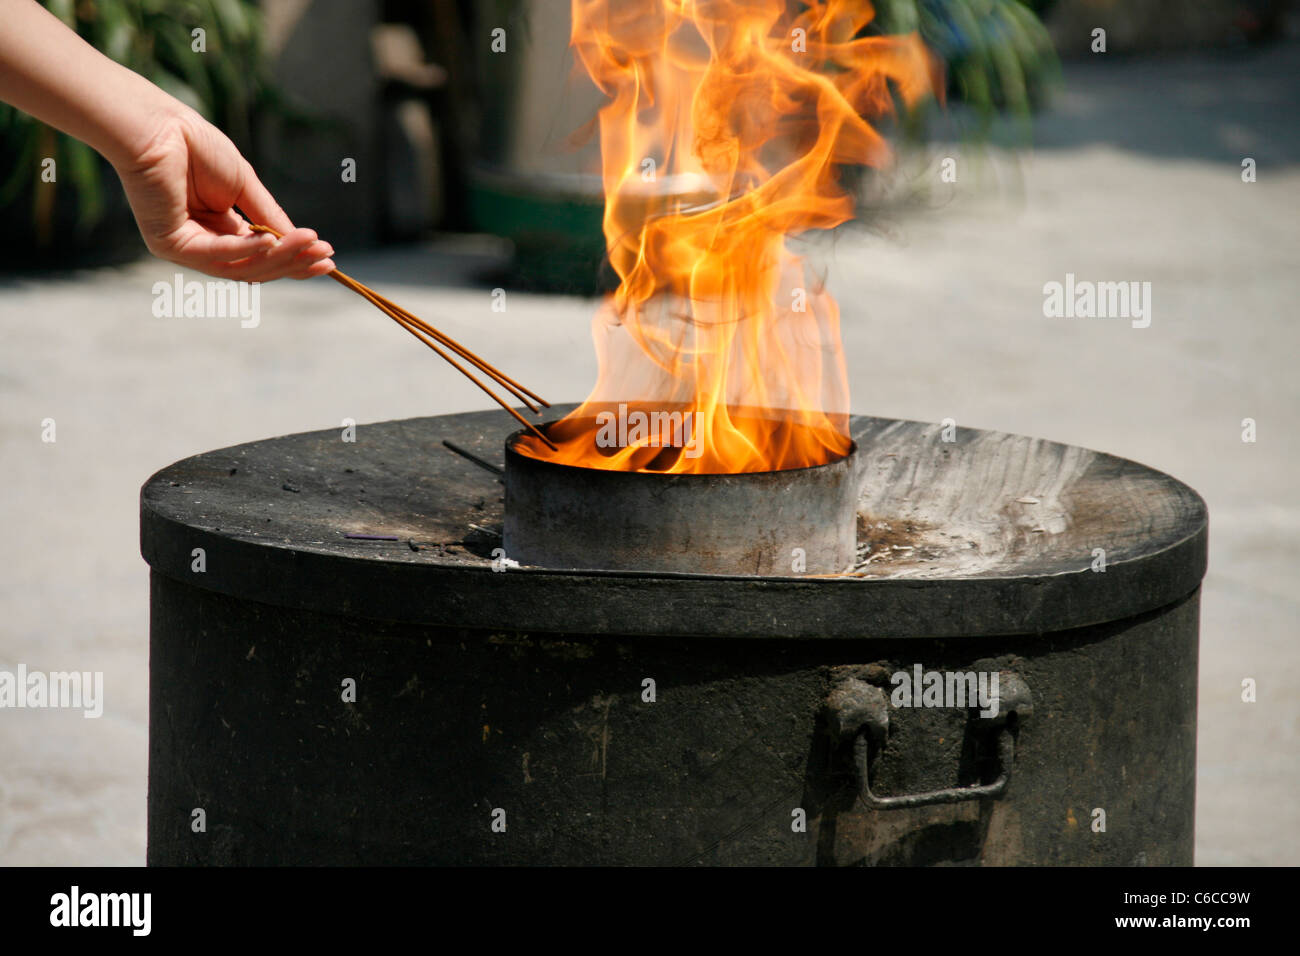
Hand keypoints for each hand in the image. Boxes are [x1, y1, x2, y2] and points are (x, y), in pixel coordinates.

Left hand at [113, 107, 334, 280]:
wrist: (156, 125)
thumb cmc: (195, 146)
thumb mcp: (244, 186)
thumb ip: (268, 216)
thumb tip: (300, 240)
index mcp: (220, 230)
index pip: (262, 256)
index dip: (296, 258)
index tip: (329, 256)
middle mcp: (203, 245)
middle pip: (256, 268)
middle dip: (294, 262)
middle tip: (326, 257)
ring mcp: (185, 249)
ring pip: (240, 268)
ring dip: (278, 257)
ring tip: (309, 243)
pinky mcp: (170, 245)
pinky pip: (216, 255)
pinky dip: (245, 250)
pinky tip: (270, 242)